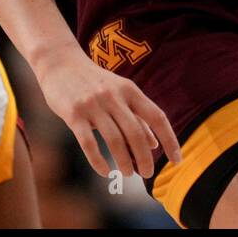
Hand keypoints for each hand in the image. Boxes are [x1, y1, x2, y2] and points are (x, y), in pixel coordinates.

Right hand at [36, 44, 181, 178]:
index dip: (170, 140)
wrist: (60, 63)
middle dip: (144, 158)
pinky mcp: (73, 114)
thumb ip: (138, 116)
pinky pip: (88, 143)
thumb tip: (155, 144)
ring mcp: (93, 104)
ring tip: (128, 173)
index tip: (177, 160)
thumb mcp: (120, 93)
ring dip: (124, 161)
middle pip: (136, 133)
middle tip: (147, 174)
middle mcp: (114, 96)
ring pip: (114, 140)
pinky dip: (98, 161)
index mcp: (130, 90)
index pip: (157, 117)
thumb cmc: (94, 81)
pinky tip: (105, 172)